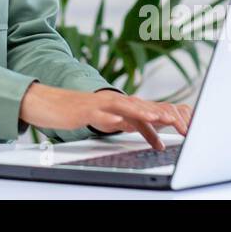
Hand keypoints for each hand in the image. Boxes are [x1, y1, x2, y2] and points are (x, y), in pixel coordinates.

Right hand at [20, 83, 192, 150]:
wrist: (46, 102)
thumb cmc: (76, 112)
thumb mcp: (104, 118)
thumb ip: (123, 121)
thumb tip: (143, 128)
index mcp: (118, 104)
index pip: (147, 111)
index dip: (166, 119)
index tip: (184, 130)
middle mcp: (111, 101)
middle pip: (141, 106)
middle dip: (161, 115)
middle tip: (180, 125)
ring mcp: (97, 105)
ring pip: (123, 107)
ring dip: (141, 111)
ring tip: (156, 117)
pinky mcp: (82, 111)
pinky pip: (98, 114)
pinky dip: (109, 117)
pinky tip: (118, 121)